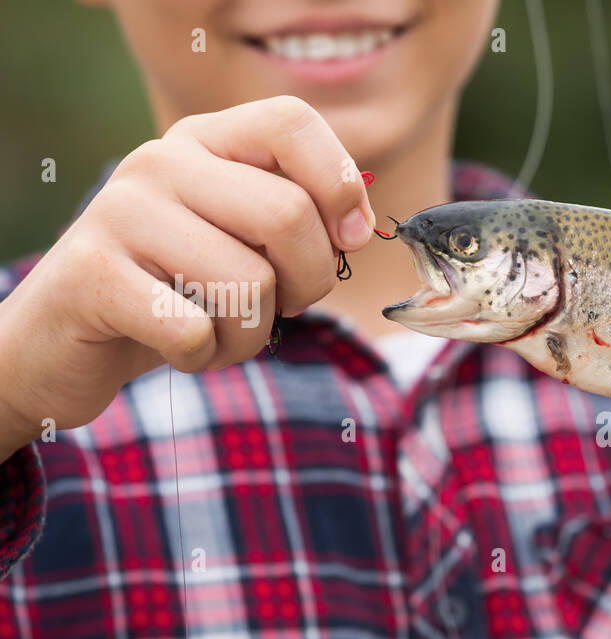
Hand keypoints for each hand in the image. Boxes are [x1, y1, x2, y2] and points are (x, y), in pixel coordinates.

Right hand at [0, 95, 373, 461]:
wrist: (66, 340)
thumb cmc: (178, 292)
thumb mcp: (242, 242)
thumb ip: (300, 220)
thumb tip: (357, 224)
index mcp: (203, 141)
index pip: (291, 121)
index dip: (339, 185)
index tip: (348, 240)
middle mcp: (158, 162)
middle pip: (288, 215)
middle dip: (309, 282)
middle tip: (284, 305)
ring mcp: (119, 213)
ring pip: (250, 284)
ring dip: (252, 333)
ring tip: (220, 331)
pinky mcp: (93, 275)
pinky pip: (197, 331)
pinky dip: (205, 357)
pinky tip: (177, 347)